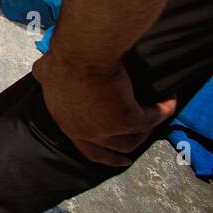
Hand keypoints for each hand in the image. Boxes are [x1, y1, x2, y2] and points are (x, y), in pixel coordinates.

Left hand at [33, 54, 177, 166]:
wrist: (83, 54)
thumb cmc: (62, 60)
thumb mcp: (45, 71)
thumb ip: (45, 77)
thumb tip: (42, 73)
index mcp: (66, 123)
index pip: (85, 148)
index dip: (101, 154)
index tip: (115, 158)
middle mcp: (86, 132)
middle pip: (112, 150)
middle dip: (123, 155)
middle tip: (132, 157)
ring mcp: (108, 129)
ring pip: (133, 139)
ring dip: (146, 130)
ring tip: (155, 117)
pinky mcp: (129, 119)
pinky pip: (152, 118)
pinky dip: (163, 110)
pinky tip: (170, 101)